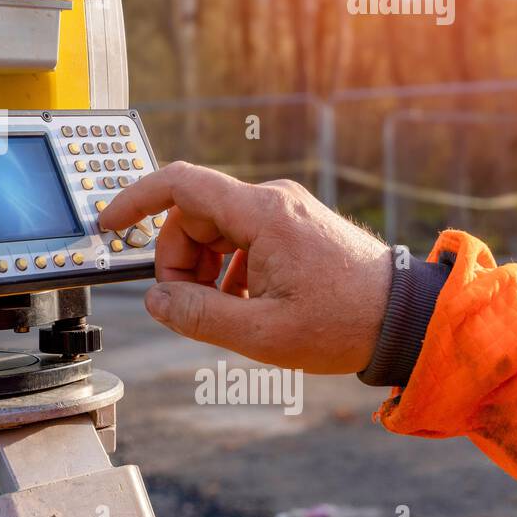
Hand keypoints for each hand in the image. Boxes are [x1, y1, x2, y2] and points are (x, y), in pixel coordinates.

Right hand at [98, 161, 392, 373]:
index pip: (180, 184)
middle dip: (177, 260)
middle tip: (185, 305)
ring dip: (204, 269)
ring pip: (215, 229)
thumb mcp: (261, 332)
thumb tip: (157, 300)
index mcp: (262, 214)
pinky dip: (228, 269)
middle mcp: (272, 200)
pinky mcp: (293, 225)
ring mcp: (284, 210)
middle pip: (193, 216)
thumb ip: (198, 314)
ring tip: (224, 311)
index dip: (135, 200)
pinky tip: (244, 304)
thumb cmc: (344, 323)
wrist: (407, 318)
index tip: (109, 224)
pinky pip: (240, 237)